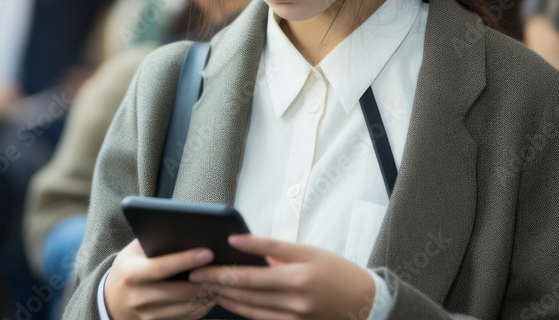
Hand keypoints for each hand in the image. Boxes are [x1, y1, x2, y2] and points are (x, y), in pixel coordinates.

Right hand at [104, 238, 218, 319]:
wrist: (111, 300)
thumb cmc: (128, 268)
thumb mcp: (134, 251)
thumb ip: (154, 241)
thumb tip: (185, 230)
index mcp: (131, 273)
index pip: (161, 267)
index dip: (186, 260)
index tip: (208, 253)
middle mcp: (137, 297)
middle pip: (179, 292)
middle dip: (204, 281)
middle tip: (224, 270)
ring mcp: (146, 315)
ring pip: (185, 308)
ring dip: (207, 296)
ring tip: (222, 282)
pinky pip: (185, 319)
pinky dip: (201, 308)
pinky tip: (211, 296)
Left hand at [188, 234, 376, 319]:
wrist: (364, 304)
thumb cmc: (337, 272)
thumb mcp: (310, 252)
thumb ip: (276, 250)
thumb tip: (245, 246)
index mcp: (298, 276)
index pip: (252, 271)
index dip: (225, 267)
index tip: (205, 261)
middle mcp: (294, 300)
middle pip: (246, 291)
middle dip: (217, 282)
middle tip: (195, 275)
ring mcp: (293, 318)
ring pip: (249, 308)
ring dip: (224, 298)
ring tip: (205, 287)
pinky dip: (242, 310)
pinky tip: (229, 301)